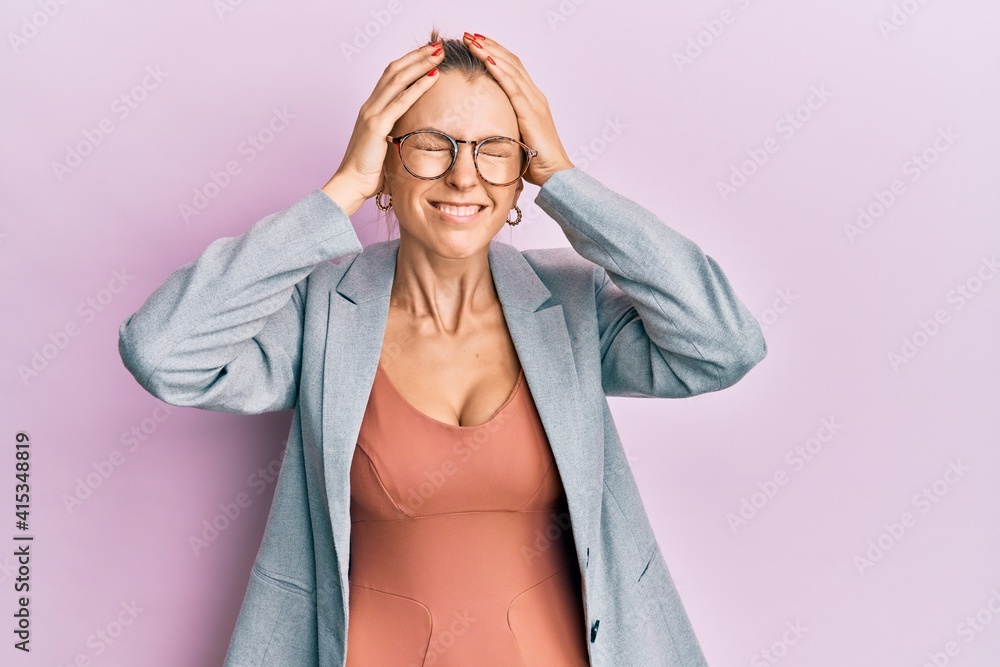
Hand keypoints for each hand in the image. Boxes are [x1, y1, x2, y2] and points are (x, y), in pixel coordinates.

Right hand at [322, 42, 444, 215]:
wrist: (351, 184)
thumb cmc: (370, 171)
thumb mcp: (387, 146)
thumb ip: (397, 133)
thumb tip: (415, 132)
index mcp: (372, 108)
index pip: (392, 76)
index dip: (410, 62)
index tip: (430, 54)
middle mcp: (370, 105)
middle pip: (395, 70)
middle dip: (418, 56)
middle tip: (438, 45)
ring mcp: (372, 113)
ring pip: (398, 79)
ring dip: (420, 64)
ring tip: (439, 54)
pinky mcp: (376, 126)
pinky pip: (400, 101)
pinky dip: (418, 87)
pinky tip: (433, 77)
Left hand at [461, 33, 574, 187]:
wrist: (555, 173)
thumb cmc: (536, 162)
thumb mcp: (516, 138)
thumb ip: (505, 126)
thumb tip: (485, 127)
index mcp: (532, 100)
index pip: (512, 68)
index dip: (495, 53)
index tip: (477, 43)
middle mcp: (534, 96)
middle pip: (511, 62)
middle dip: (490, 46)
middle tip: (471, 34)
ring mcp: (534, 103)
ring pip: (511, 69)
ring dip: (490, 52)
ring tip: (473, 40)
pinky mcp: (531, 113)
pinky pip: (513, 87)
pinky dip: (499, 71)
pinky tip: (487, 60)